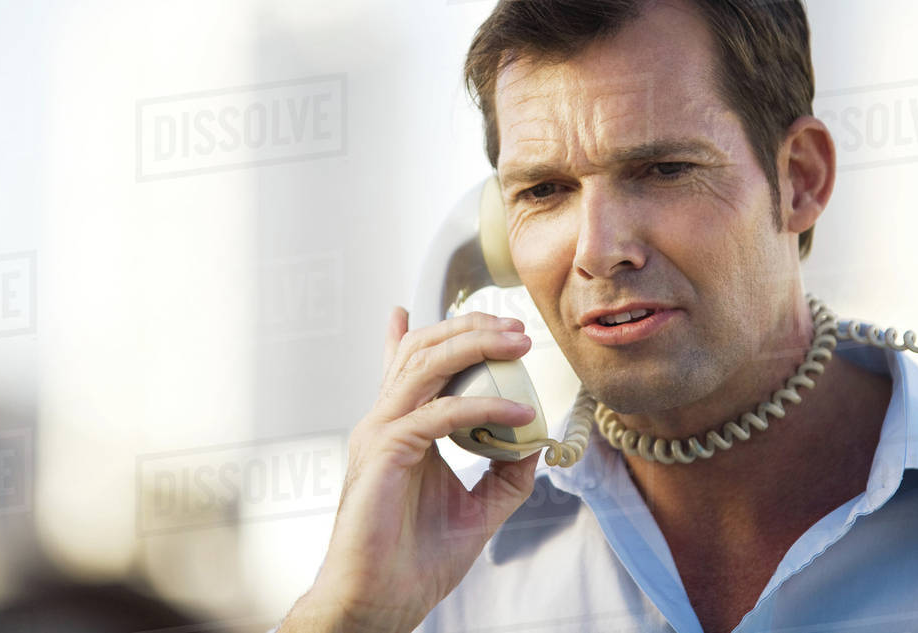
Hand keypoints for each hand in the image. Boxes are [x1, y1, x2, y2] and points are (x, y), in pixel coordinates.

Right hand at [279, 307, 540, 632]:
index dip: (438, 331)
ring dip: (477, 345)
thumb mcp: (478, 510)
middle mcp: (385, 421)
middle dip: (471, 327)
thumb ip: (506, 474)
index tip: (476, 314)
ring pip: (426, 363)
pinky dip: (486, 407)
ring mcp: (380, 432)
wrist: (380, 602)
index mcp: (399, 429)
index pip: (411, 364)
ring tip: (519, 344)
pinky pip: (441, 413)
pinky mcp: (385, 450)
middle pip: (422, 349)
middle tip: (516, 327)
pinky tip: (521, 415)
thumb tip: (536, 442)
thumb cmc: (415, 561)